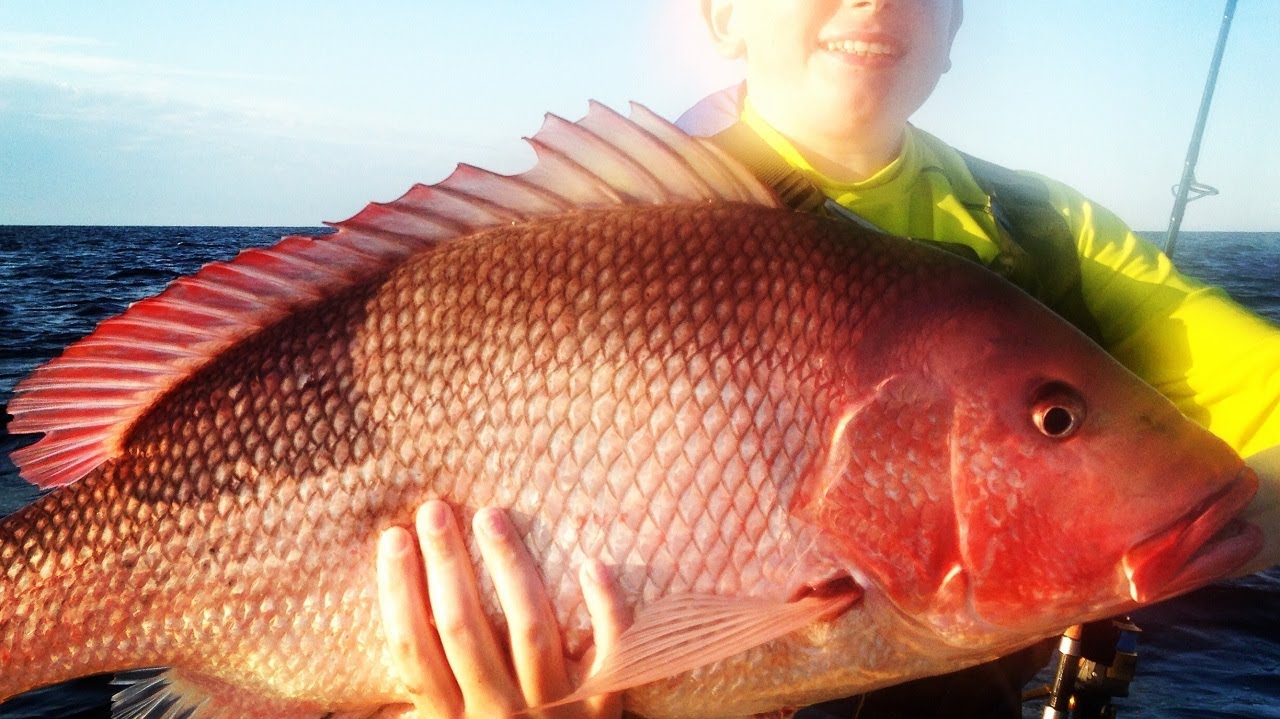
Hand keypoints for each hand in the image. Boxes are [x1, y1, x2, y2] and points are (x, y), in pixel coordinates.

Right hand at [375, 501, 628, 718]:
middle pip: (464, 629)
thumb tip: (346, 663)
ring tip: (491, 517)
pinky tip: (590, 564)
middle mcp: (497, 716)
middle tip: (435, 510)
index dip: (397, 592)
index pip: (412, 652)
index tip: (393, 536)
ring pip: (530, 630)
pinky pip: (609, 654)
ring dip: (509, 568)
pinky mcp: (604, 708)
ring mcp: (555, 710)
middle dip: (446, 564)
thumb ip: (413, 693)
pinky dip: (605, 610)